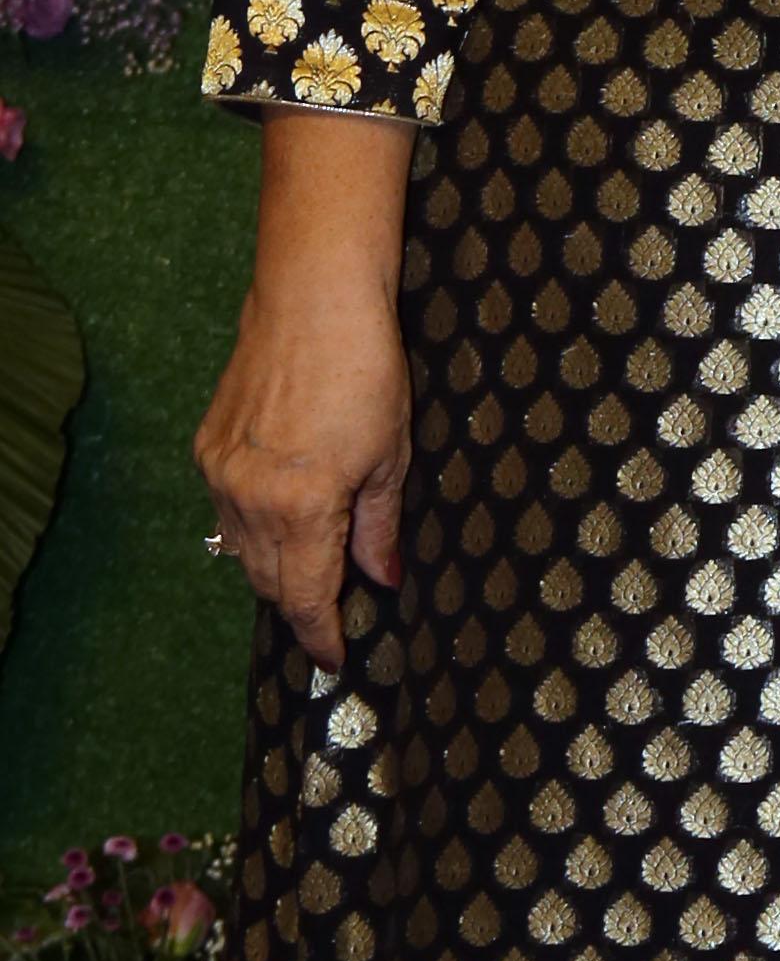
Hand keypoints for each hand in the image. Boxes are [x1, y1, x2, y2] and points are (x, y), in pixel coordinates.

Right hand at [195, 115, 414, 672]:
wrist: (311, 301)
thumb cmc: (366, 372)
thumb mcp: (391, 455)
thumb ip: (379, 527)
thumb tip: (384, 579)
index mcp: (302, 509)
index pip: (306, 596)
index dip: (321, 634)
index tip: (335, 660)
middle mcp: (249, 499)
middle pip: (268, 581)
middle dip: (299, 604)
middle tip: (331, 618)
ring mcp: (220, 472)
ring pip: (241, 549)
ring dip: (273, 570)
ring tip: (308, 575)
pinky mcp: (206, 446)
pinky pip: (225, 510)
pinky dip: (251, 529)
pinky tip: (279, 523)